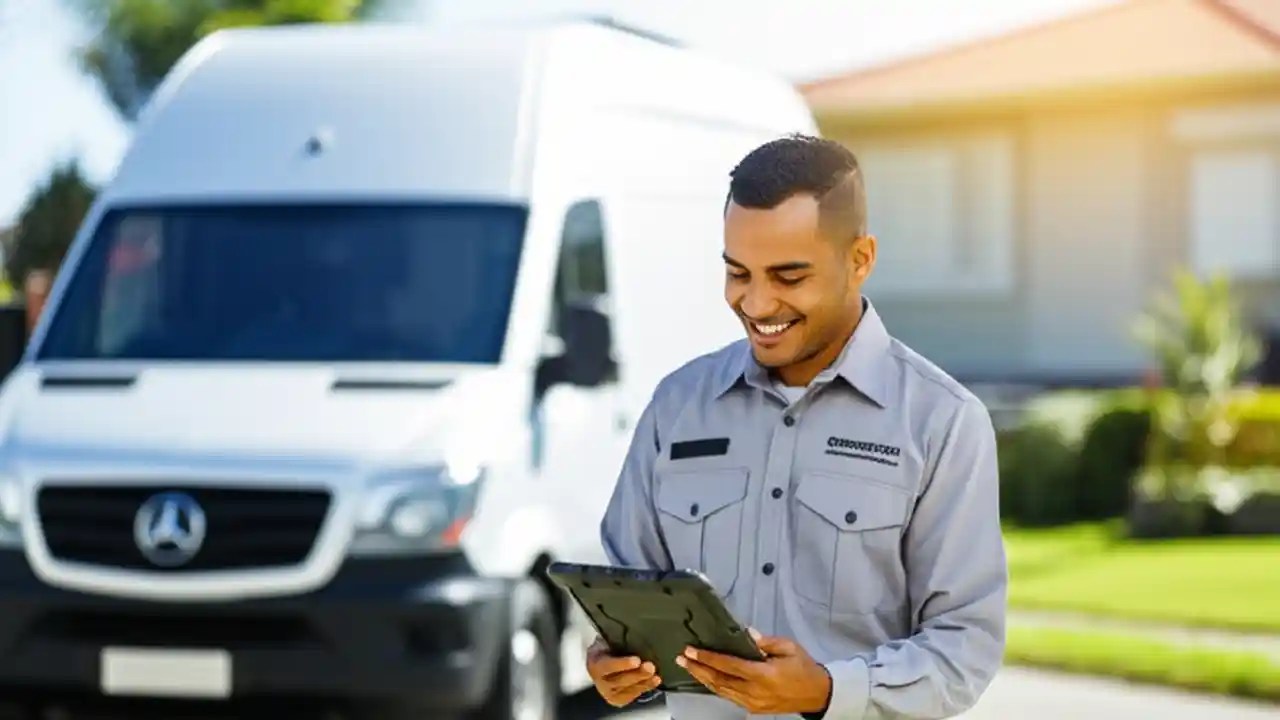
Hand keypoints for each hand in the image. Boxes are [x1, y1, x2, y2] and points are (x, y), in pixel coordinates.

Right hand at [586, 637, 660, 706]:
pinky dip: (645, 688)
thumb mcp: (606, 640)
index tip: (636, 660)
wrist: (600, 663)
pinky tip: (654, 681)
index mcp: (595, 663)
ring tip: (655, 676)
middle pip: (619, 680)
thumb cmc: (607, 648)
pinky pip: (632, 695)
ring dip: (643, 682)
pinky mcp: (617, 699)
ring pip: (627, 689)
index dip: (622, 664)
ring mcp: (608, 692)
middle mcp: (600, 680)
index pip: (607, 665)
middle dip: (637, 674)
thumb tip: (630, 624)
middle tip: (650, 667)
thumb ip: (614, 637)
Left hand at [676, 629, 831, 714]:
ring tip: (688, 666)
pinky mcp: (753, 708)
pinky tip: (706, 678)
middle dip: (698, 669)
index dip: (708, 658)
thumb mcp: (789, 648)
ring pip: (721, 691)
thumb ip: (766, 642)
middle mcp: (754, 692)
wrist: (817, 694)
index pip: (729, 666)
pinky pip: (728, 697)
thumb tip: (746, 634)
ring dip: (703, 678)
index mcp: (763, 675)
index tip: (692, 650)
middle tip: (681, 658)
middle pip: (719, 681)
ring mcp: (752, 703)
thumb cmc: (804, 667)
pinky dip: (715, 687)